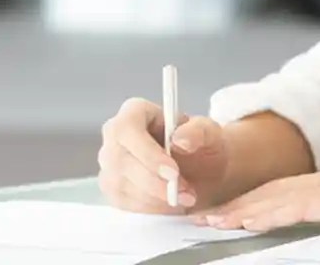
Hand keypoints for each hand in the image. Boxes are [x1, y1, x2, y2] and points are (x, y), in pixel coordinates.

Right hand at [98, 97, 230, 213]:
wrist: (203, 172)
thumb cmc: (202, 146)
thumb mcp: (210, 133)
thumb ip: (198, 131)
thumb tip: (179, 139)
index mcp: (135, 112)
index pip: (127, 128)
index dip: (147, 152)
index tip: (173, 172)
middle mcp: (115, 134)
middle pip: (120, 160)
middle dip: (155, 182)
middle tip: (185, 191)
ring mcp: (109, 162)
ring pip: (120, 184)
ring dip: (155, 197)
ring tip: (183, 197)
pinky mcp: (111, 187)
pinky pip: (122, 202)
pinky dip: (149, 208)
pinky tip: (168, 203)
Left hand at [191, 168, 319, 233]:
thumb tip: (318, 233)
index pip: (277, 194)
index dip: (248, 204)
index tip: (222, 214)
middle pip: (267, 193)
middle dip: (233, 206)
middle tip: (202, 217)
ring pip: (274, 197)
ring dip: (241, 210)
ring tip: (214, 221)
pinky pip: (294, 206)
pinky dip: (267, 213)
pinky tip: (249, 221)